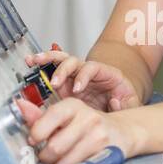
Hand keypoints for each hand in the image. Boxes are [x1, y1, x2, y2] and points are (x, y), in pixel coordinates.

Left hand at [14, 96, 141, 163]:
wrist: (123, 131)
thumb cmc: (89, 124)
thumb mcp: (67, 116)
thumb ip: (42, 115)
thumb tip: (20, 106)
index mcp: (74, 105)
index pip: (50, 117)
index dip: (37, 133)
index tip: (33, 140)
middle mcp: (88, 118)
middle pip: (55, 146)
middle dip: (45, 156)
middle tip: (46, 156)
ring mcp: (98, 136)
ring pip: (64, 162)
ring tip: (59, 161)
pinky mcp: (105, 153)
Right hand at [24, 47, 139, 111]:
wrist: (119, 98)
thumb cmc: (125, 100)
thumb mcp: (131, 102)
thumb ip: (127, 104)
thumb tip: (115, 102)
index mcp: (105, 73)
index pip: (91, 69)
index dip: (83, 77)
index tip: (77, 89)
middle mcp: (87, 71)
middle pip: (74, 62)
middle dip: (63, 70)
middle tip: (55, 83)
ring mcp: (74, 75)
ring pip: (61, 60)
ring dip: (47, 59)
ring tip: (34, 60)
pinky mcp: (64, 83)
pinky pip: (52, 68)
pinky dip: (41, 63)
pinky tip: (30, 61)